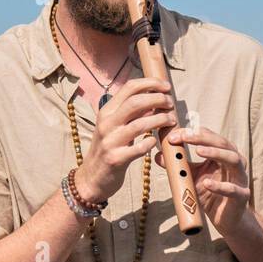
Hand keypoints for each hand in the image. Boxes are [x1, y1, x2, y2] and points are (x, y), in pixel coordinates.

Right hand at [75, 77, 177, 203]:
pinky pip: (139, 148)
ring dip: (160, 120)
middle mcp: (106, 123)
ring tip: (171, 120)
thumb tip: (154, 100)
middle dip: (158, 99)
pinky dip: (151, 143)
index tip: (166, 86)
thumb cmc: (108, 149)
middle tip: (170, 104)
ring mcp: (110, 141)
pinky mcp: (116, 159)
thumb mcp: (114, 127)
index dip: (150, 83)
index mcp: (106, 111)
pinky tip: (155, 142)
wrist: (91, 178)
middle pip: (135, 102)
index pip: (129, 88)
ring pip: (140, 124)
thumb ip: (132, 113)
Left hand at [156, 127, 249, 235]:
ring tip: (198, 151)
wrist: (225, 218)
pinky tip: (206, 184)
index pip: (209, 137)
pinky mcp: (242, 196)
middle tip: (185, 137)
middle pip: (223, 143)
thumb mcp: (191, 176)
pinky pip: (233, 189)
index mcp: (223, 154)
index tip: (173, 135)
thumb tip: (159, 155)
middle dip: (203, 138)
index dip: (192, 134)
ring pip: (233, 159)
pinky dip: (220, 186)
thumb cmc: (210, 193)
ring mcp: (240, 178)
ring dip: (216, 153)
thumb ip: (178, 165)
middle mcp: (234, 162)